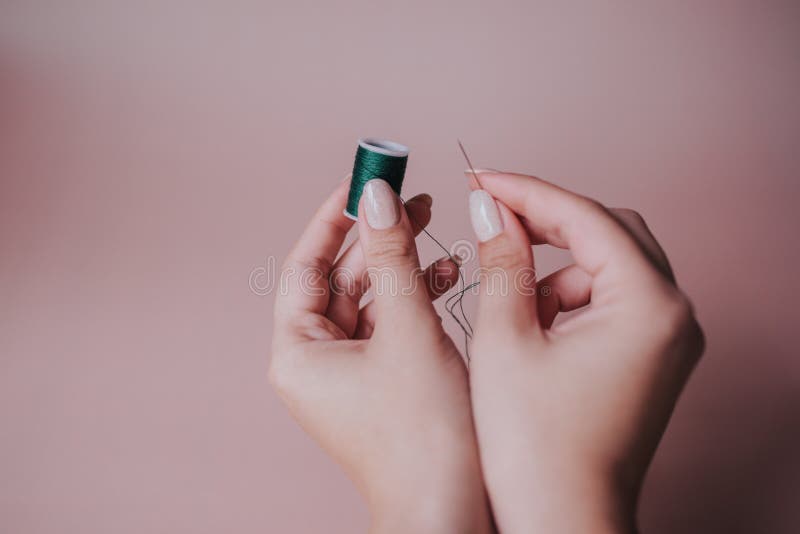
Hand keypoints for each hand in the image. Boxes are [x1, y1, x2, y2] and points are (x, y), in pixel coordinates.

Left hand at [270, 178, 491, 532]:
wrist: (451, 511)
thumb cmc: (424, 436)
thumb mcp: (409, 330)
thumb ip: (392, 257)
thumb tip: (376, 196)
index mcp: (298, 353)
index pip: (304, 266)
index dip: (334, 220)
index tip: (363, 184)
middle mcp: (316, 363)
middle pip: (341, 279)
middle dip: (378, 237)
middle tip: (411, 198)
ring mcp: (348, 374)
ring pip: (371, 298)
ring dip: (401, 264)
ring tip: (435, 227)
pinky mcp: (382, 381)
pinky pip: (391, 325)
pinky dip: (414, 298)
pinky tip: (444, 274)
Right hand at [465, 171, 704, 532]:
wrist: (561, 521)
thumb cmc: (534, 449)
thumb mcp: (506, 340)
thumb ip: (504, 260)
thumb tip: (493, 207)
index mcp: (649, 306)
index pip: (587, 218)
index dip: (528, 192)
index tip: (482, 179)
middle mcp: (674, 316)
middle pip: (610, 232)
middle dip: (548, 223)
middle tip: (492, 216)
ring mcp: (668, 338)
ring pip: (610, 265)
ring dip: (557, 264)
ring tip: (508, 294)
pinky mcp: (651, 357)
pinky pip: (612, 300)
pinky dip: (570, 297)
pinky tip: (532, 323)